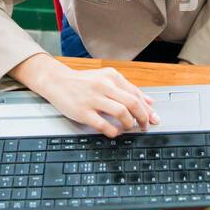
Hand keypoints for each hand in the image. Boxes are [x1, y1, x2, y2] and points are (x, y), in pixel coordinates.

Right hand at [19, 56, 158, 136]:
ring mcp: (93, 99)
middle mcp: (104, 86)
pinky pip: (103, 124)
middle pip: (132, 103)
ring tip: (129, 128)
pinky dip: (113, 131)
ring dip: (129, 124)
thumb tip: (149, 102)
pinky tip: (115, 132)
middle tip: (145, 126)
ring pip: (121, 112)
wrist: (56, 81)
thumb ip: (127, 89)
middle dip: (143, 117)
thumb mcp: (106, 79)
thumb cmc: (82, 82)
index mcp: (111, 77)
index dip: (147, 108)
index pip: (136, 93)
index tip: (153, 118)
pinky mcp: (83, 111)